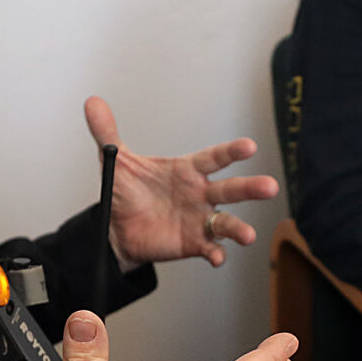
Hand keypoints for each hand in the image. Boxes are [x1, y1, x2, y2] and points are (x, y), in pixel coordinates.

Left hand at [84, 96, 277, 268]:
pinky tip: (217, 257)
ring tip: (248, 235)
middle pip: (230, 189)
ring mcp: (199, 220)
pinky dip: (215, 253)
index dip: (231, 152)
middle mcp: (200, 194)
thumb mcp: (116, 161)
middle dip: (250, 188)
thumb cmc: (127, 192)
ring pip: (226, 222)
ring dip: (238, 228)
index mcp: (187, 171)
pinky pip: (209, 248)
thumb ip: (107, 132)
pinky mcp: (193, 243)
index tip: (249, 146)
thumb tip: (92, 103)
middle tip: (269, 187)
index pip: (214, 158)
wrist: (117, 228)